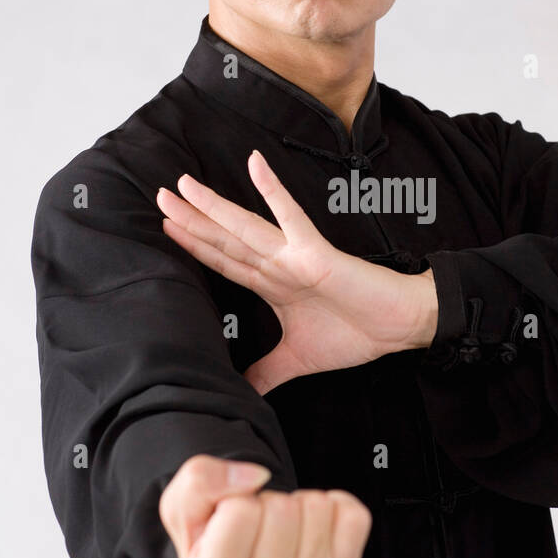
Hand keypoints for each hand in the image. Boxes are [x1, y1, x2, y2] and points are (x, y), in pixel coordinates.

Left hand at [156, 150, 437, 395]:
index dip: (194, 246)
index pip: (225, 262)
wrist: (399, 326)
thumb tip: (239, 394)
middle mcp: (278, 265)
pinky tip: (255, 163)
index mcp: (273, 285)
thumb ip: (265, 373)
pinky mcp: (316, 253)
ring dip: (212, 207)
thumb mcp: (297, 361)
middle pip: (224, 240)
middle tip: (157, 196)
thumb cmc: (357, 334)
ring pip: (244, 228)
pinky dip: (272, 191)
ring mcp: (294, 256)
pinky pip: (291, 217)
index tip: (166, 228)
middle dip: (191, 220)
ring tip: (182, 185)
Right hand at [159, 455, 372, 557]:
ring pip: (317, 508)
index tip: (228, 522)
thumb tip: (258, 476)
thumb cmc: (209, 534)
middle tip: (257, 525)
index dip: (234, 500)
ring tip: (280, 529)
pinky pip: (354, 516)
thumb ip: (200, 480)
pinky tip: (309, 529)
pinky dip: (333, 508)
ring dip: (298, 505)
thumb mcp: (181, 505)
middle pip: (283, 509)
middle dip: (268, 501)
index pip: (241, 511)